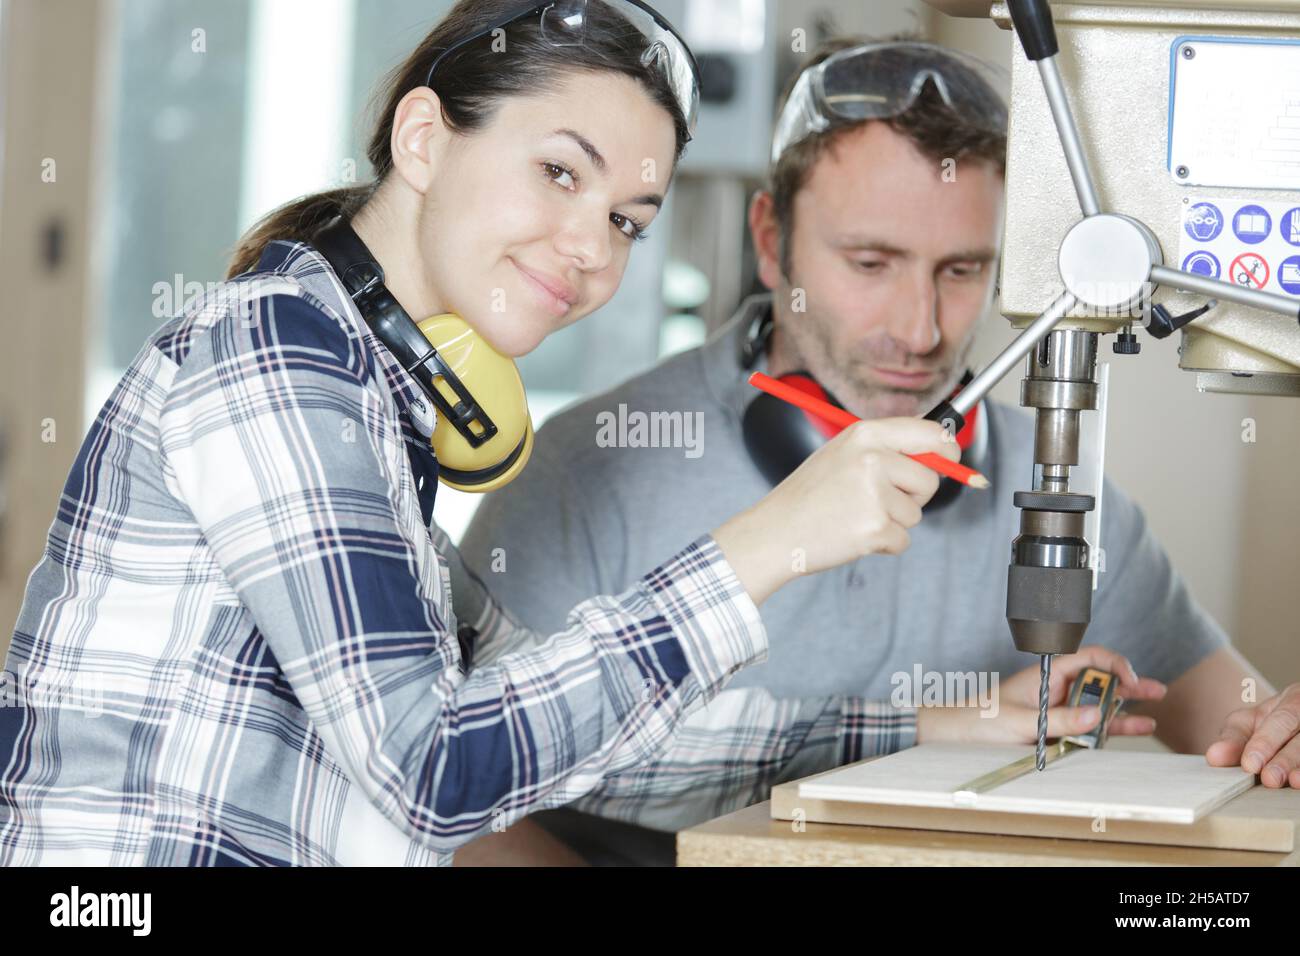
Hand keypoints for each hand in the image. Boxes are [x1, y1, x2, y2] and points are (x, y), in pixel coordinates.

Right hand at [714, 417, 956, 603]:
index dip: (948, 448)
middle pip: (930, 479)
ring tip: (854, 516)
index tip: (951, 459)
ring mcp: (874, 494)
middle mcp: (872, 459)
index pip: (931, 433)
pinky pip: (903, 540)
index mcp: (864, 434)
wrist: (774, 532)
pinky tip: (853, 535)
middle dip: (914, 495)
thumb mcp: (842, 454)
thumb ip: (886, 448)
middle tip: (876, 500)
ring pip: (916, 513)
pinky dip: (884, 544)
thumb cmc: (809, 495)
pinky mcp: (874, 528)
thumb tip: (940, 447)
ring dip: (893, 522)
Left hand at [916, 645, 1166, 744]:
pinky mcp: (1060, 730)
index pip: (1086, 657)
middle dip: (1127, 683)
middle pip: (1098, 680)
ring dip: (1126, 707)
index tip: (1127, 677)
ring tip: (1154, 711)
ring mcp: (1060, 709)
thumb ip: (1060, 720)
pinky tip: (1136, 727)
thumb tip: (1095, 716)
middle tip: (1155, 690)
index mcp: (1046, 673)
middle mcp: (1056, 688)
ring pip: (1099, 704)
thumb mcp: (1022, 720)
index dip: (1111, 662)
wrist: (958, 737)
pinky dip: (1114, 727)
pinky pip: (1091, 727)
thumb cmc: (980, 719)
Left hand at [1206, 683, 1299, 787]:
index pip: (1282, 719)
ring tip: (1294, 782)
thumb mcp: (1251, 723)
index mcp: (1295, 699)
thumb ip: (1234, 738)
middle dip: (1285, 758)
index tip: (1249, 765)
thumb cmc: (1274, 722)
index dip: (1266, 742)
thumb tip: (1214, 757)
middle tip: (1269, 779)